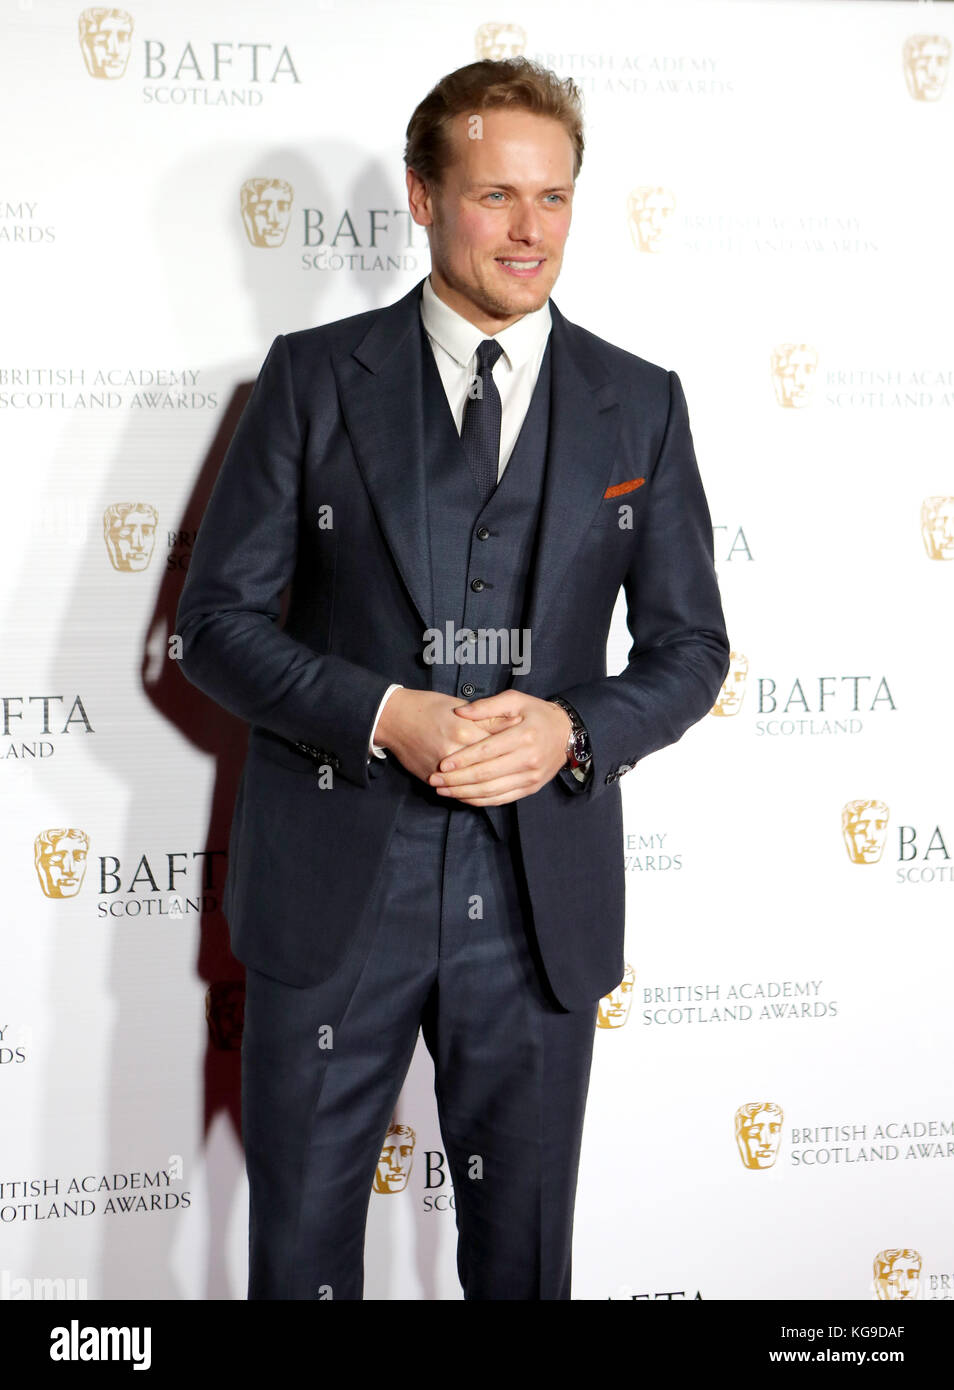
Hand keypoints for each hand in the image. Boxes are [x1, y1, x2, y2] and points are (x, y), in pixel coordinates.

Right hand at [374, 688, 519, 785]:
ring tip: (508, 782)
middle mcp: (454, 751)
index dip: (514, 745)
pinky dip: (471, 793)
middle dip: (508, 768)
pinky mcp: (430, 777)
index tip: (529, 747)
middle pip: (488, 766)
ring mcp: (441, 767)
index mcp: (464, 730)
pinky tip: (483, 792)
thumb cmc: (426, 706)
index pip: (497, 743)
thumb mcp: (457, 705)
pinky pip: (456, 790)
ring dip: (491, 785)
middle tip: (525, 769)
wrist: (393, 719)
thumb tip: (512, 722)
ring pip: (473, 783)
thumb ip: (484, 717)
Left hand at [427, 692, 571, 805]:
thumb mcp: (515, 699)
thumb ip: (487, 706)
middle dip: (457, 780)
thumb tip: (460, 712)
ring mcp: (531, 777)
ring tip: (443, 791)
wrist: (567, 734)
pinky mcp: (531, 788)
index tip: (442, 764)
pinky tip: (463, 797)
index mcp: (524, 735)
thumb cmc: (537, 713)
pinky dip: (480, 801)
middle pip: (486, 774)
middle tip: (435, 781)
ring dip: (464, 793)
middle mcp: (529, 759)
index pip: (487, 751)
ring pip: (492, 791)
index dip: (463, 759)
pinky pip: (502, 799)